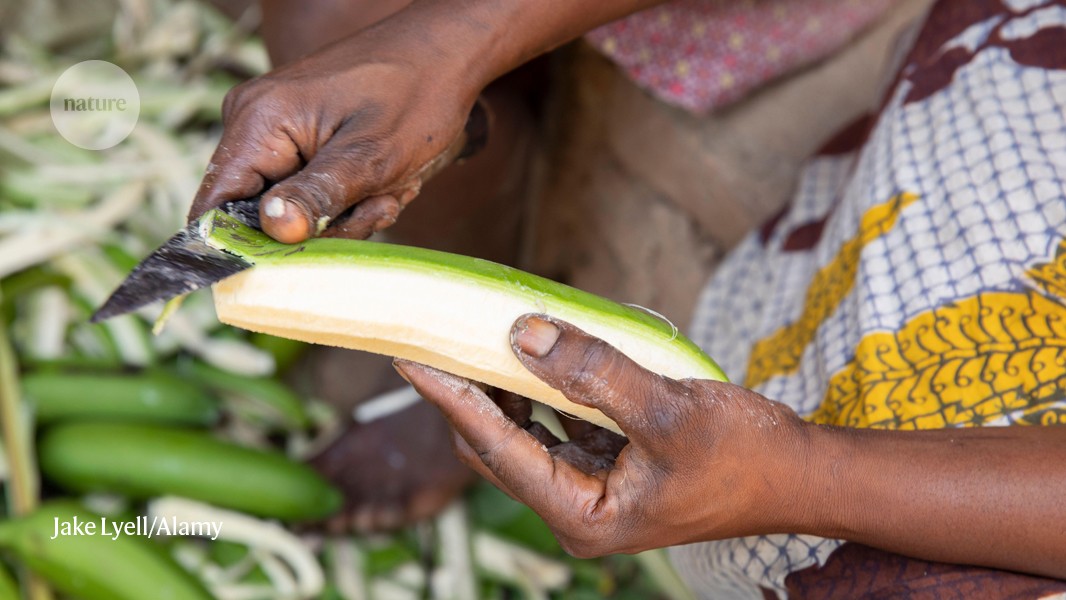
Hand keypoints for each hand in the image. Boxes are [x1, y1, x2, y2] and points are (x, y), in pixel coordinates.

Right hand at [187, 17, 481, 242]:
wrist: (446, 55)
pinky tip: (385, 183)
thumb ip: (317, 197)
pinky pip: (313, 192)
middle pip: (261, 215)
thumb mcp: (371, 158)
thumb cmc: (416, 96)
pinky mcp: (304, 141)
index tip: (287, 268)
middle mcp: (256, 125)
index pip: (216, 204)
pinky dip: (351, 199)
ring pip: (295, 210)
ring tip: (389, 190)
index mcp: (259, 122)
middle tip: (377, 206)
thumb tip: (273, 232)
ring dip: (348, 215)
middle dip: (323, 226)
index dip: (240, 247)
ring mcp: (279, 133)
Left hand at [394, 314, 814, 556]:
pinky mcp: (610, 468)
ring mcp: (592, 490)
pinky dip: (541, 392)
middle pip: (499, 446)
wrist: (801, 475)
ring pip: (524, 435)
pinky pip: (557, 426)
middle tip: (430, 340)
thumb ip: (593, 374)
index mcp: (580, 514)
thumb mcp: (667, 410)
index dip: (450, 397)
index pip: (495, 447)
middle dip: (466, 393)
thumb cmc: (745, 454)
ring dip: (502, 389)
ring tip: (471, 341)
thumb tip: (523, 334)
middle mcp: (576, 509)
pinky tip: (533, 356)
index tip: (409, 357)